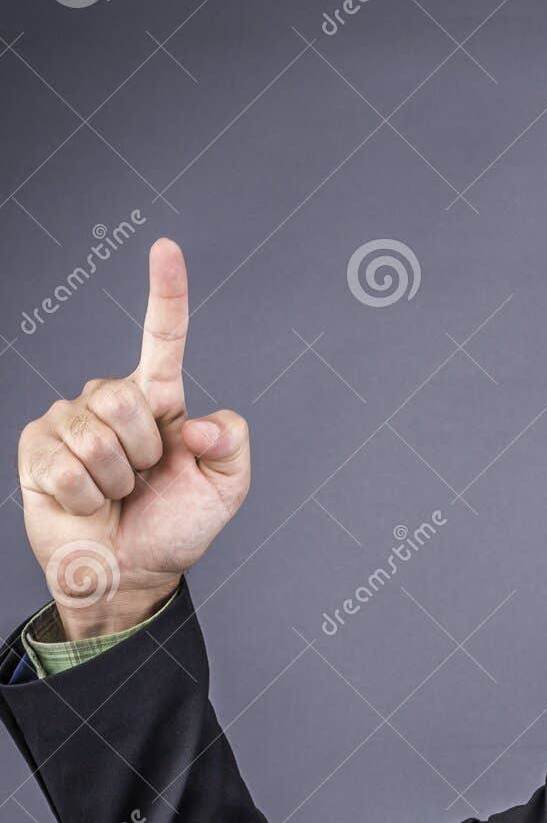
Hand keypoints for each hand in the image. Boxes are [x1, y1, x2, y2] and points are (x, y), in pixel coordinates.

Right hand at [18, 238, 249, 638]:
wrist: (130, 574)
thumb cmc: (174, 529)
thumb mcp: (225, 488)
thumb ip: (232, 443)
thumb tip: (194, 421)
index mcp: (158, 402)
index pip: (163, 338)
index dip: (165, 293)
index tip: (166, 248)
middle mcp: (110, 401)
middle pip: (123, 398)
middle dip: (141, 452)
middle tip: (142, 480)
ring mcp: (70, 422)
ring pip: (95, 436)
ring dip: (115, 480)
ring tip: (115, 495)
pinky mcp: (38, 449)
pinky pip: (67, 465)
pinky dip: (86, 496)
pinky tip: (88, 504)